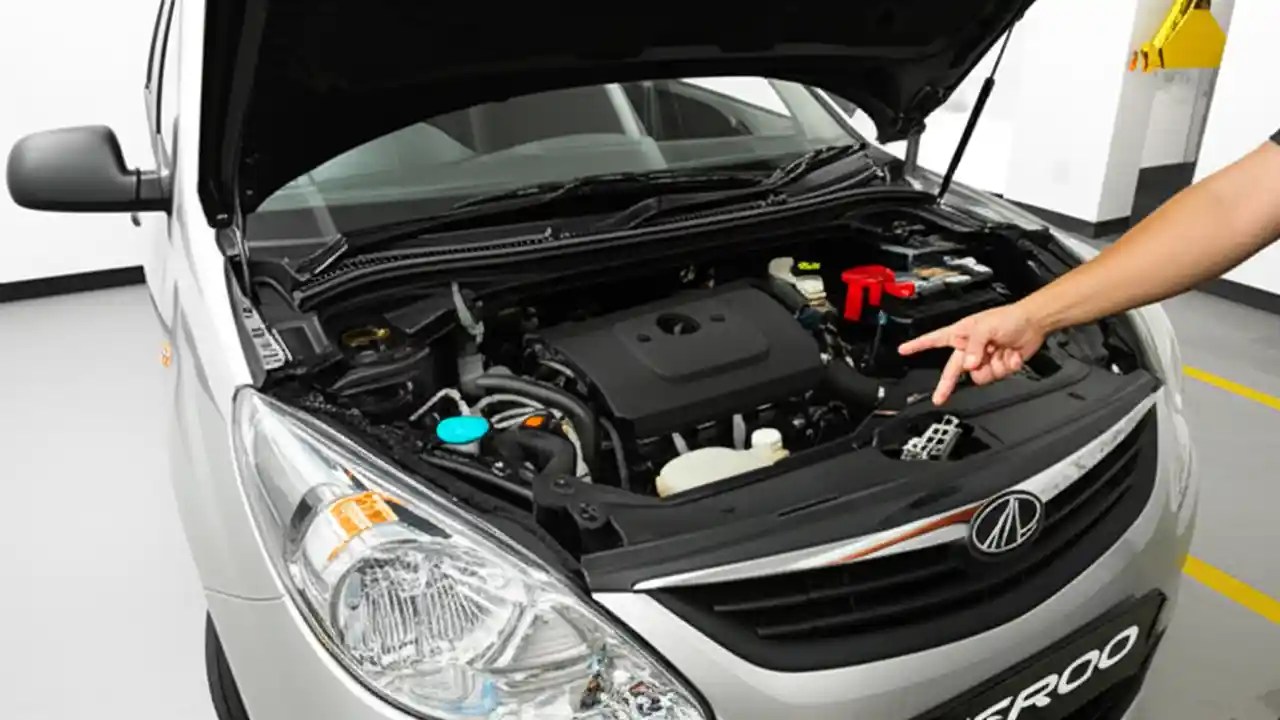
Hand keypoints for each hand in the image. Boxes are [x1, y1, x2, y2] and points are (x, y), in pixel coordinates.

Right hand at [897, 303, 1047, 405]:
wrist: (1033, 323)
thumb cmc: (1009, 318)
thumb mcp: (985, 328)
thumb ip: (973, 347)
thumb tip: (968, 365)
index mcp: (961, 334)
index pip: (933, 340)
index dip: (917, 345)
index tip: (904, 350)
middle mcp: (970, 348)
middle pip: (953, 370)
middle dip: (947, 385)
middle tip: (939, 398)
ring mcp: (983, 358)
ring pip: (978, 377)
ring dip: (991, 368)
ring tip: (999, 353)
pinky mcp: (997, 366)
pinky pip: (996, 376)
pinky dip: (1006, 367)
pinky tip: (1010, 355)